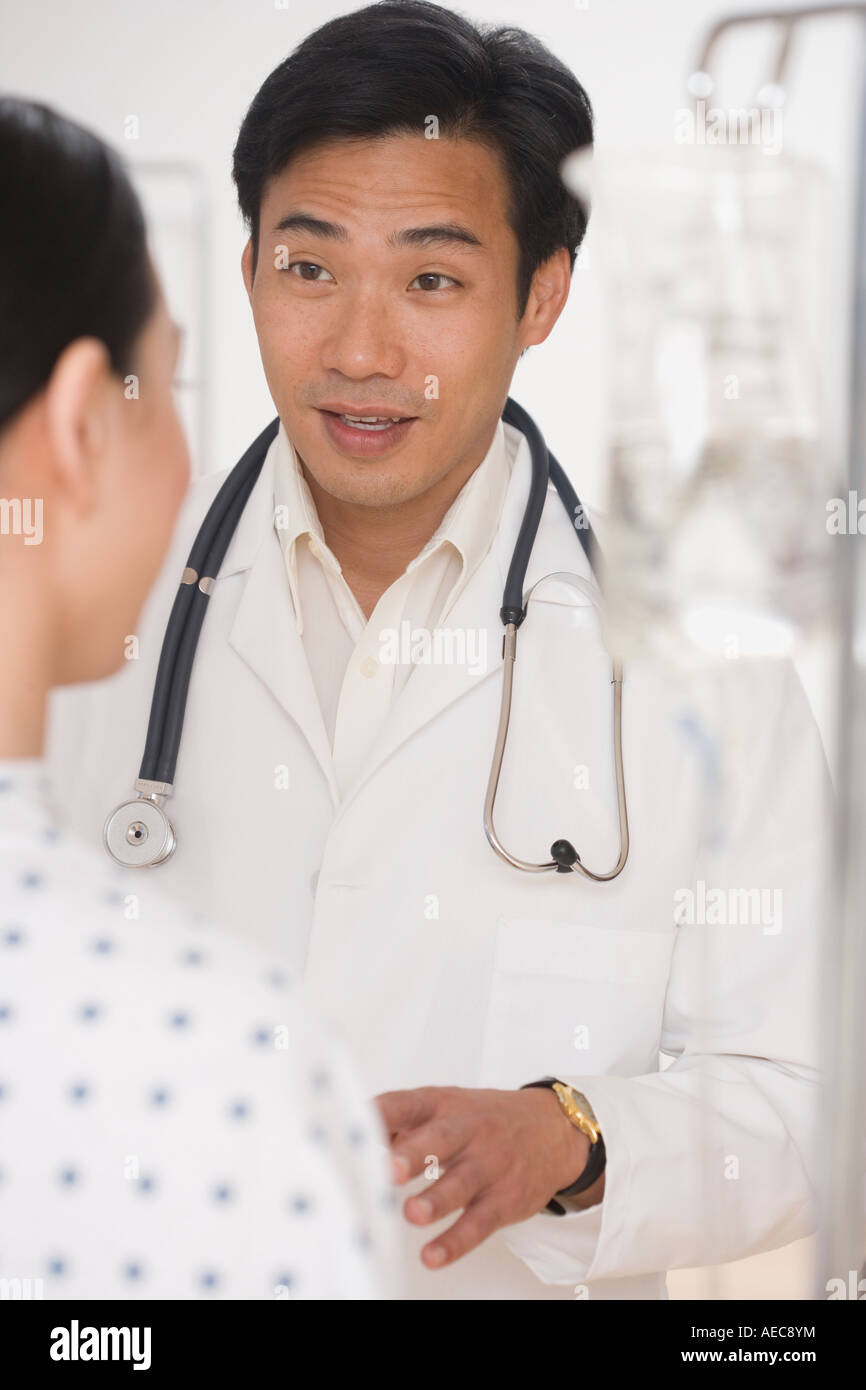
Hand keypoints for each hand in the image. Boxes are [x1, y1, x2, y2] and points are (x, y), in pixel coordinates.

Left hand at [374, 1084, 604, 1268]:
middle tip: (388, 1169)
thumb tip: (350, 1140)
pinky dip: (456, 1241)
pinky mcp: (504, 1198)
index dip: (380, 1114)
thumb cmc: (485, 1120)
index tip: (351, 1126)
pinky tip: (433, 1255)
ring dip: (435, 1199)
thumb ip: (401, 1124)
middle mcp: (467, 1130)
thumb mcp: (447, 1108)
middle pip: (439, 1139)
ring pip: (461, 1182)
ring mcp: (489, 1164)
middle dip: (413, 1154)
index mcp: (443, 1104)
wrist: (552, 1130)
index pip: (407, 1103)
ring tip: (412, 1214)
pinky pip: (479, 1222)